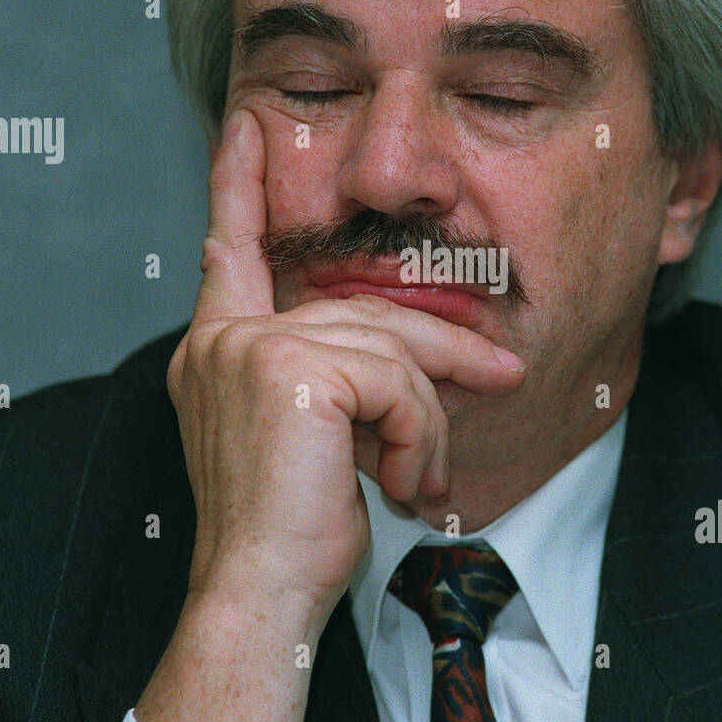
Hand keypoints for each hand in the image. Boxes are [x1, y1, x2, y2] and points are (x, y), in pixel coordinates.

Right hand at [167, 107, 526, 619]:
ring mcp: (250, 348)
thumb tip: (422, 356)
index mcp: (218, 348)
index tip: (247, 125)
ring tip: (420, 479)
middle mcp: (223, 339)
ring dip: (427, 418)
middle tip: (503, 374)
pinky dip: (418, 435)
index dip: (239, 184)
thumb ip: (340, 378)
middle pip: (364, 308)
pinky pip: (396, 380)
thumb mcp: (317, 439)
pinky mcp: (290, 369)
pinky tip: (399, 484)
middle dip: (441, 346)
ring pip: (391, 345)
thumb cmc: (291, 532)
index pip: (230, 246)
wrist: (261, 596)